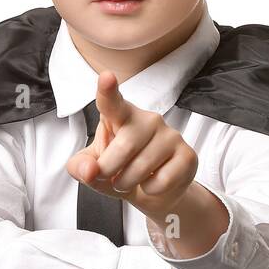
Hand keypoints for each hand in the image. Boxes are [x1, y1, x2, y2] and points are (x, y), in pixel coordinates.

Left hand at [65, 70, 199, 218]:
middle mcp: (148, 119)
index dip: (108, 90)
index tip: (106, 76)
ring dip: (127, 183)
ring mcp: (170, 135)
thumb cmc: (120, 169)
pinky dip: (150, 190)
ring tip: (130, 179)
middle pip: (123, 147)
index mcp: (121, 115)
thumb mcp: (93, 169)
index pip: (112, 101)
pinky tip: (154, 181)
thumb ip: (81, 167)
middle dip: (109, 171)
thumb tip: (89, 171)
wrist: (155, 191)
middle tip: (109, 176)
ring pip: (141, 168)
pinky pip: (161, 181)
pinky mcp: (187, 155)